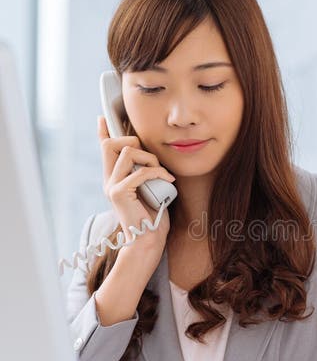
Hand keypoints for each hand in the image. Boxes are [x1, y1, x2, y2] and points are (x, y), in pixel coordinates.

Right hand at [97, 116, 173, 255]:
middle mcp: (108, 180)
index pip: (104, 149)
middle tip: (153, 161)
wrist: (147, 241)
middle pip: (112, 144)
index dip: (103, 132)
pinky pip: (141, 172)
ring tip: (162, 173)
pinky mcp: (119, 193)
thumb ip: (145, 174)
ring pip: (128, 152)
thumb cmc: (153, 218)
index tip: (102, 119)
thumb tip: (152, 158)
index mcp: (114, 178)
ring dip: (150, 158)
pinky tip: (169, 181)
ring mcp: (112, 186)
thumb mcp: (150, 189)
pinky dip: (158, 173)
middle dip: (135, 143)